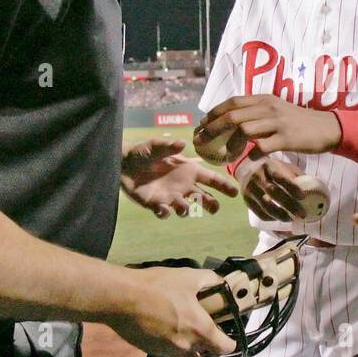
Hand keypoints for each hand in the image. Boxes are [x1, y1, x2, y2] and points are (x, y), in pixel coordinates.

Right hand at [109, 265, 236, 356]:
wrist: (121, 298)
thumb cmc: (159, 287)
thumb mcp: (189, 276)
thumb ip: (210, 280)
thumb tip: (221, 282)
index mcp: (201, 330)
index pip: (224, 348)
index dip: (229, 343)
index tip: (227, 336)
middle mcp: (186, 347)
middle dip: (206, 351)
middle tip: (203, 336)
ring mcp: (166, 352)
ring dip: (187, 351)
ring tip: (183, 334)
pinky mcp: (149, 351)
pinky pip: (165, 353)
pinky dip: (168, 345)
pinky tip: (162, 329)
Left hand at [120, 137, 237, 217]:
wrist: (122, 163)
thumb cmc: (143, 152)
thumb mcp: (155, 146)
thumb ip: (168, 147)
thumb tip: (182, 143)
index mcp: (188, 170)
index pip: (211, 179)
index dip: (224, 185)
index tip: (235, 192)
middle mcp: (183, 186)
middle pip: (203, 198)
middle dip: (211, 205)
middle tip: (214, 208)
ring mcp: (170, 196)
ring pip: (185, 208)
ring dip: (186, 210)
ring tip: (184, 207)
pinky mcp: (155, 204)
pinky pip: (164, 213)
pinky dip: (165, 213)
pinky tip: (163, 209)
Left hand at [197, 95, 341, 161]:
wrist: (327, 127)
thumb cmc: (299, 122)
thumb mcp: (277, 110)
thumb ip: (257, 113)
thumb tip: (232, 121)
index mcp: (264, 99)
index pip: (232, 102)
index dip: (214, 113)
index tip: (202, 124)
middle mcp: (268, 108)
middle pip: (233, 116)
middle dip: (213, 129)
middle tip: (203, 141)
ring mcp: (277, 123)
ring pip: (244, 129)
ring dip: (230, 143)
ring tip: (226, 154)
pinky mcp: (286, 138)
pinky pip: (262, 147)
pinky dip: (251, 154)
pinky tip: (248, 160)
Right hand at [236, 155, 309, 221]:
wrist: (246, 168)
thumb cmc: (272, 169)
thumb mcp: (283, 166)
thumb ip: (295, 176)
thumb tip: (314, 189)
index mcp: (269, 166)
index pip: (280, 176)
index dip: (292, 187)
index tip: (303, 197)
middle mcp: (257, 176)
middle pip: (273, 192)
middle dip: (289, 205)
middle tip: (302, 215)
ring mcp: (249, 189)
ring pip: (265, 205)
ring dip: (280, 215)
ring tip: (292, 219)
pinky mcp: (246, 200)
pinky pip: (259, 212)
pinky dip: (271, 218)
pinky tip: (280, 219)